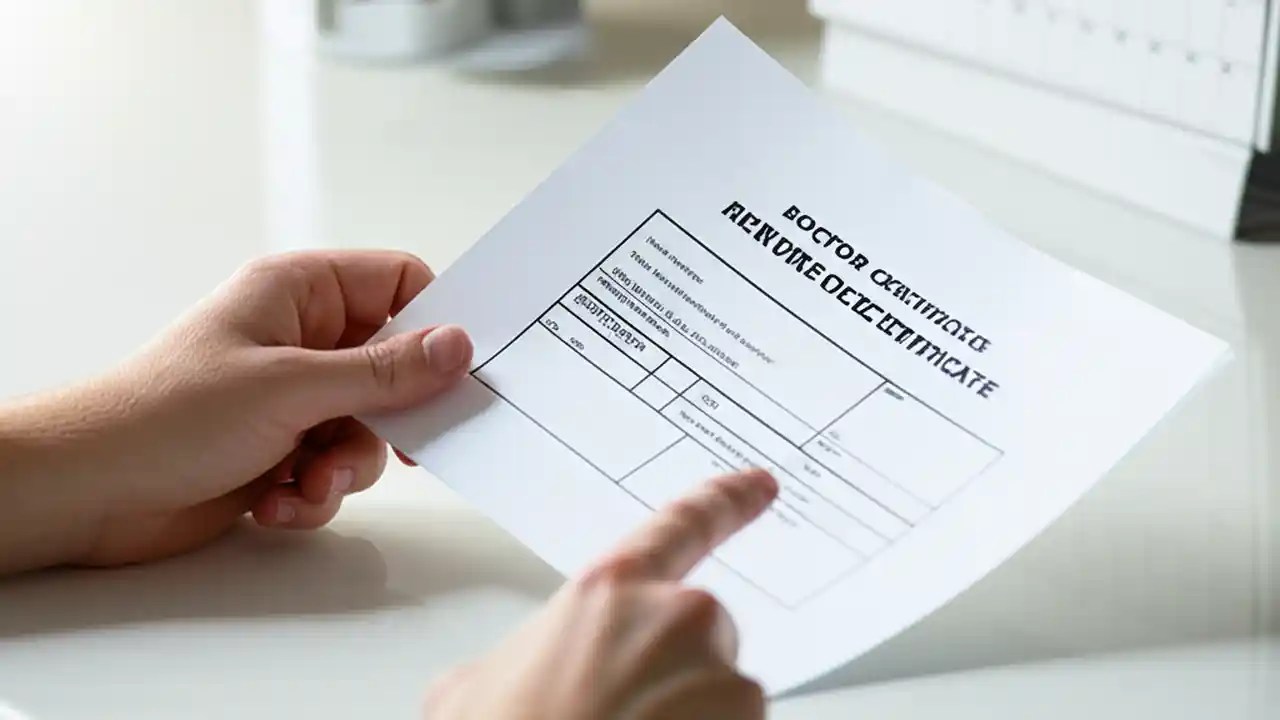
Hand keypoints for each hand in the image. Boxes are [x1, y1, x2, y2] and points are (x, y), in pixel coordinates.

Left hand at [0, 251, 471, 572]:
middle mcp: (302, 339)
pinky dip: (316, 492)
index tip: (460, 369)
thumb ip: (382, 371)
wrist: (92, 491)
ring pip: (370, 427)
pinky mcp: (284, 449)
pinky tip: (276, 501)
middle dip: (390, 416)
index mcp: (300, 293)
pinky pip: (337, 468)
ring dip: (347, 466)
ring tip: (306, 480)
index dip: (435, 322)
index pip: (398, 282)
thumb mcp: (290, 386)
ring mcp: (294, 397)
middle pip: (394, 365)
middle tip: (402, 446)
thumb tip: (457, 346)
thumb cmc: (167, 414)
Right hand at [424, 470, 778, 719]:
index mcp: (610, 592)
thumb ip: (522, 653)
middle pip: (697, 631)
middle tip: (613, 710)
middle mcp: (677, 620)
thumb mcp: (474, 687)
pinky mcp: (747, 719)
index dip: (725, 501)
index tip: (758, 485)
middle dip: (667, 668)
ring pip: (717, 693)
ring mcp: (720, 678)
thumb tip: (512, 678)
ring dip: (684, 715)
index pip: (683, 525)